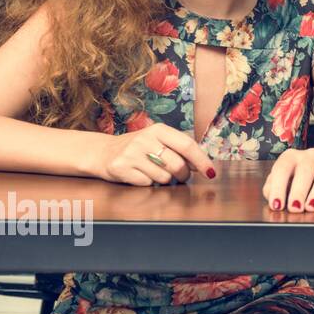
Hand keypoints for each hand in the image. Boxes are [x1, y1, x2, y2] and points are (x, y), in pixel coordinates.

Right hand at [84, 123, 215, 185]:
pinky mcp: (121, 167)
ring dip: (164, 179)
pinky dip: (147, 183)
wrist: (102, 152)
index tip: (211, 172)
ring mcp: (131, 153)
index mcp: (158, 129)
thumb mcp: (158, 141)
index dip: (201, 160)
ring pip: (163, 177)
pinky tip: (139, 174)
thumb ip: (180, 149)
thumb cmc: (138, 148)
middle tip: (180, 175)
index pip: (187, 145)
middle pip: (177, 165)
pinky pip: (147, 183)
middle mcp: (144, 139)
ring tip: (153, 170)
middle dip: (183, 175)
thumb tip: (204, 165)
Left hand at [264, 146, 313, 212]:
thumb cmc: (299, 174)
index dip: (278, 187)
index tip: (277, 205)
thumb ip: (272, 186)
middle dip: (299, 191)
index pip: (282, 169)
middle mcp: (310, 156)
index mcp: (290, 157)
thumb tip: (272, 197)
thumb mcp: (283, 177)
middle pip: (305, 170)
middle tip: (295, 209)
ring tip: (312, 207)